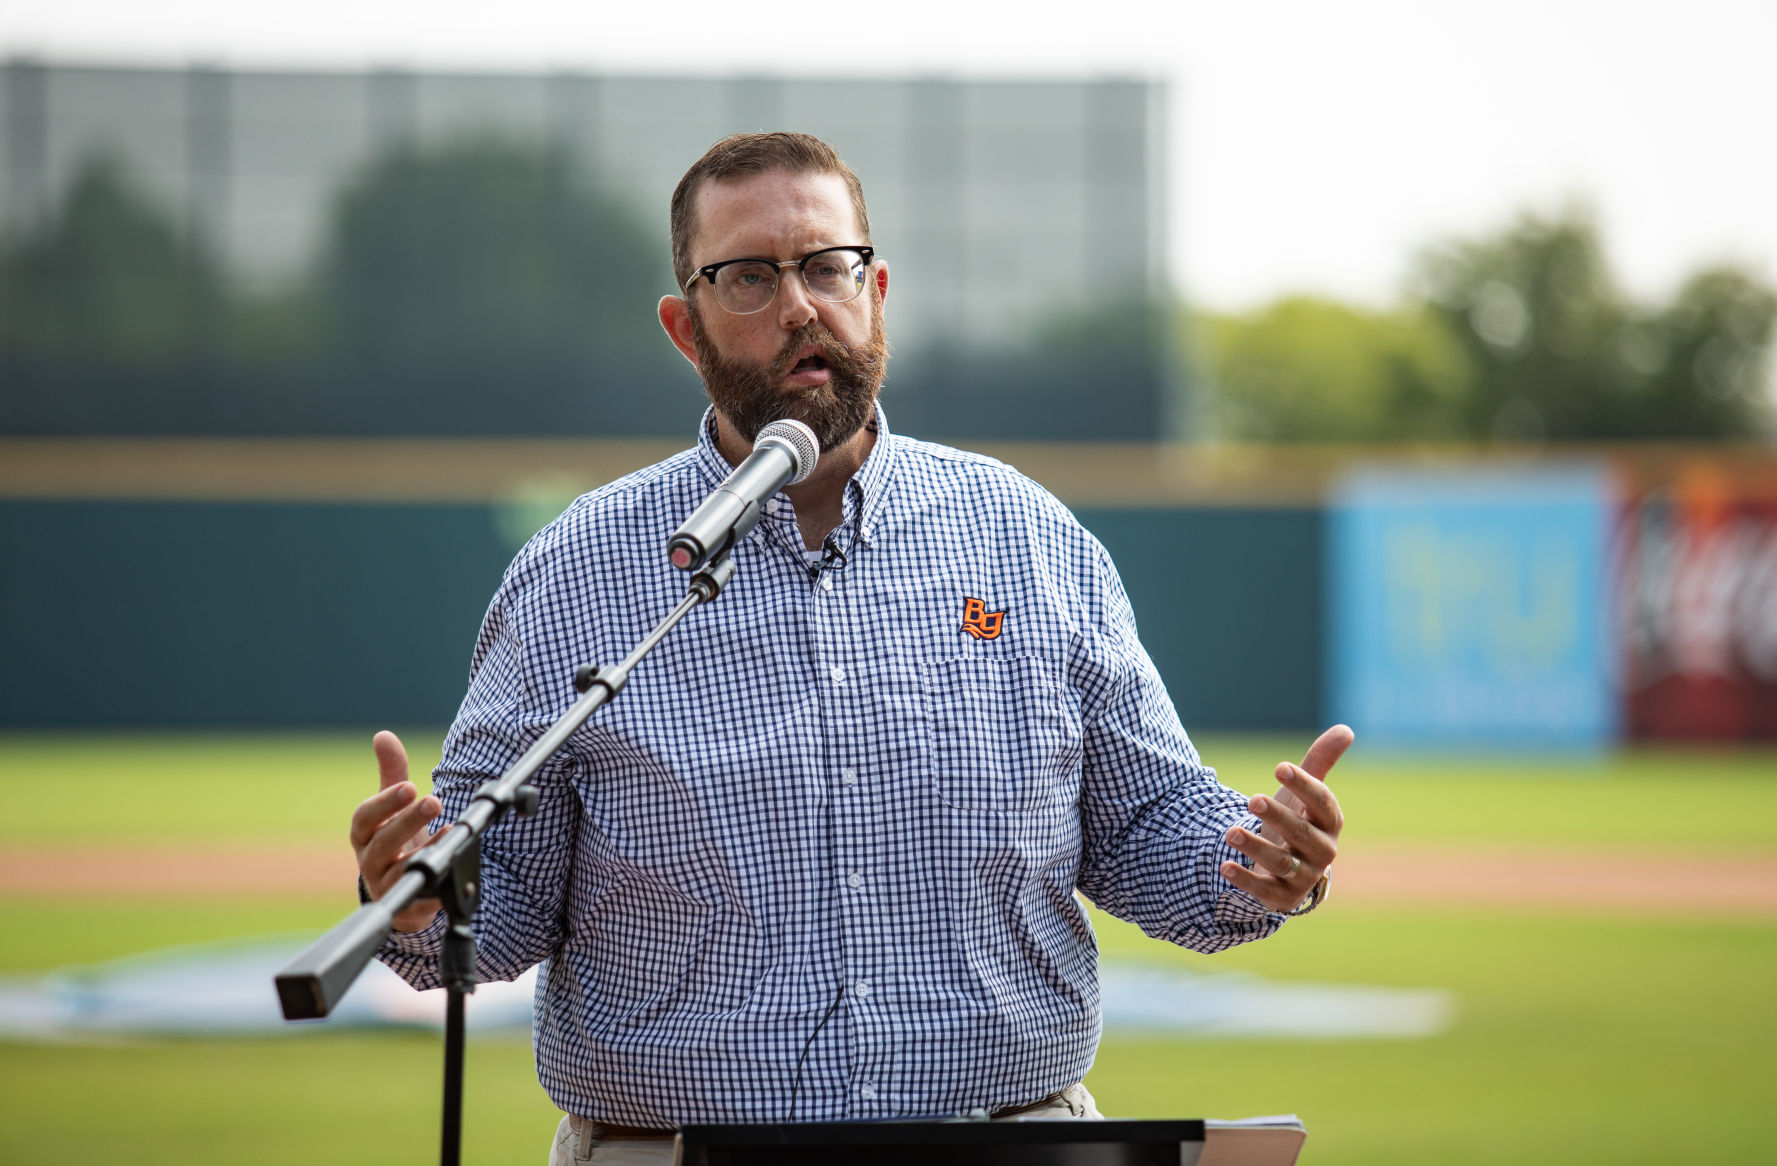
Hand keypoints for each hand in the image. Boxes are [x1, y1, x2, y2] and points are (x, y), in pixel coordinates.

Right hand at [349, 730, 444, 932]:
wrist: (402, 890)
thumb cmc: (395, 840)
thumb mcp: (392, 807)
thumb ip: (391, 773)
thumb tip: (383, 736)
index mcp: (365, 835)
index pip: (365, 818)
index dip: (385, 803)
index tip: (410, 786)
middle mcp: (370, 860)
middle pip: (383, 842)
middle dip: (408, 821)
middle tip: (434, 800)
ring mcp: (387, 884)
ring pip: (402, 870)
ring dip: (426, 850)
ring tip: (450, 829)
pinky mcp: (408, 906)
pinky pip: (422, 896)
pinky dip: (437, 881)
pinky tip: (454, 861)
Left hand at [1219, 723, 1351, 912]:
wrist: (1291, 869)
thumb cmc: (1299, 820)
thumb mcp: (1306, 794)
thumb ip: (1320, 762)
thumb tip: (1346, 728)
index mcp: (1330, 823)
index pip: (1322, 803)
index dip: (1304, 785)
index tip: (1280, 766)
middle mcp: (1321, 851)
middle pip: (1301, 834)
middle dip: (1278, 816)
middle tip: (1252, 799)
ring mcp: (1302, 876)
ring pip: (1280, 862)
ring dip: (1255, 846)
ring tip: (1229, 832)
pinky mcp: (1282, 896)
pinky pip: (1263, 890)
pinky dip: (1244, 879)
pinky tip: (1224, 866)